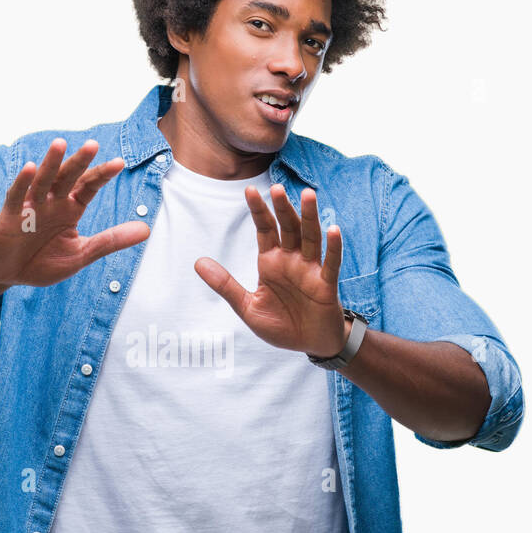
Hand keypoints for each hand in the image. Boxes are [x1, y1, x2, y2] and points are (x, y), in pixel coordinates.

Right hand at [0, 138, 148, 287]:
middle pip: (68, 177)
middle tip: (93, 144)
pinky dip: (23, 183)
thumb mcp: (82, 253)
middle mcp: (52, 201)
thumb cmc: (44, 261)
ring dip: (51, 163)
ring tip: (60, 144)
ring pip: (43, 180)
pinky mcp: (10, 216)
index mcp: (70, 208)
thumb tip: (146, 230)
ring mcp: (30, 206)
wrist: (9, 275)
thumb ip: (111, 240)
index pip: (89, 187)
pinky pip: (17, 196)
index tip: (119, 163)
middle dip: (79, 162)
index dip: (102, 175)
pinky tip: (30, 168)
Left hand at [193, 184, 347, 357]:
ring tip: (308, 195)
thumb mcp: (247, 307)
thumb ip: (225, 285)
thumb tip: (197, 262)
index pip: (264, 230)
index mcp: (271, 262)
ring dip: (309, 217)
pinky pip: (331, 263)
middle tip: (276, 187)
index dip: (258, 211)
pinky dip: (333, 247)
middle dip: (282, 208)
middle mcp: (291, 260)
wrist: (310, 345)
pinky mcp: (326, 285)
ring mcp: (310, 270)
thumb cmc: (281, 325)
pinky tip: (333, 229)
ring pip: (310, 238)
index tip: (249, 190)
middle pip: (288, 228)